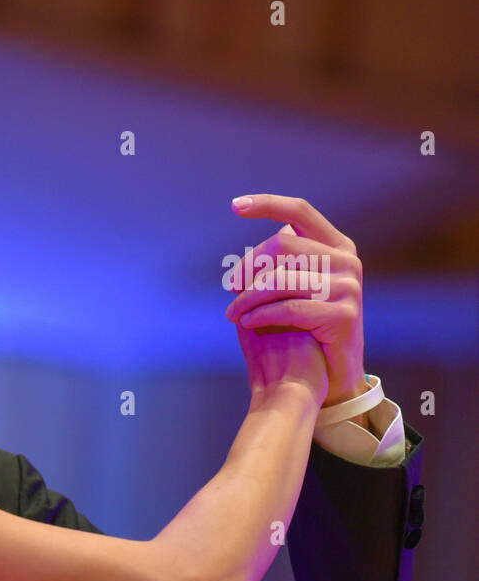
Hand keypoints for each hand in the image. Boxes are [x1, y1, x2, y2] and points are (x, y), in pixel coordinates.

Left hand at [223, 195, 367, 413]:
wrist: (327, 376)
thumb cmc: (304, 329)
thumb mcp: (296, 288)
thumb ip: (285, 263)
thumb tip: (264, 240)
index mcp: (337, 246)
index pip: (300, 212)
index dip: (268, 204)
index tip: (235, 205)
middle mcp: (348, 260)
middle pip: (280, 247)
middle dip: (247, 267)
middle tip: (230, 287)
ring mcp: (349, 286)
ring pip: (279, 280)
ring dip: (246, 298)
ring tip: (232, 312)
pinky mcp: (344, 314)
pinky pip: (287, 308)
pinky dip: (259, 315)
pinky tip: (245, 322)